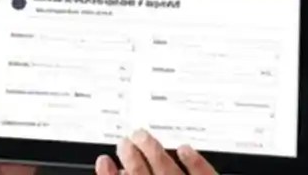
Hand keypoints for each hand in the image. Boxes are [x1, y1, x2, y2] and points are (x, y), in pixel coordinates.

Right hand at [94, 130, 216, 174]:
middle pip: (142, 173)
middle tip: (125, 141)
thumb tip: (114, 173)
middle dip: (130, 154)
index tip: (103, 161)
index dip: (108, 173)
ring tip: (143, 136)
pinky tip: (185, 149)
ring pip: (167, 169)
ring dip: (153, 150)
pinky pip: (204, 174)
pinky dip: (194, 161)